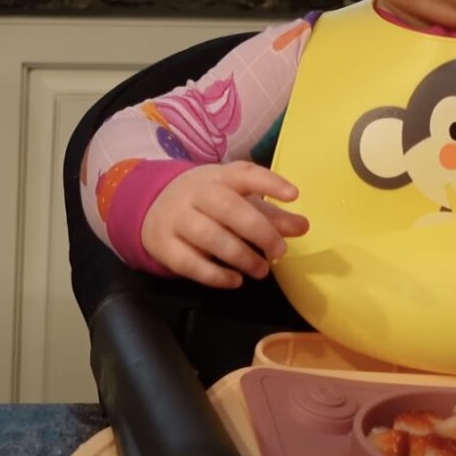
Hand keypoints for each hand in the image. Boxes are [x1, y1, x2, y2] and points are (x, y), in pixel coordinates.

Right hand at [142, 161, 309, 288]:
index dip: (269, 183)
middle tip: (280, 251)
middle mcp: (195, 193)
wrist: (153, 209)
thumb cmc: (207, 204)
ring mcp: (176, 218)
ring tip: (261, 271)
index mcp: (218, 177)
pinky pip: (190, 263)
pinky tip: (235, 280)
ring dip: (240, 256)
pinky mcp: (164, 245)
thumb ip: (270, 214)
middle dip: (259, 230)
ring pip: (209, 236)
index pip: (244, 174)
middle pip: (227, 208)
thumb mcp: (237, 201)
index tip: (294, 196)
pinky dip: (215, 275)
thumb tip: (302, 226)